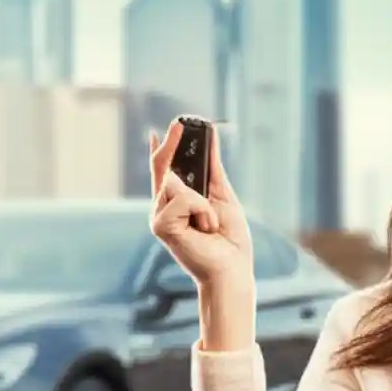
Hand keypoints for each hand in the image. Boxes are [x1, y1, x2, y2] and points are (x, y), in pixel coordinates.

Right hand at [148, 118, 252, 286]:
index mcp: (178, 203)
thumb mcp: (223, 195)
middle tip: (179, 123)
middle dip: (170, 144)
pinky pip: (182, 199)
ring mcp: (159, 217)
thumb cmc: (229, 239)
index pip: (165, 172)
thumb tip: (211, 137)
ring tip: (210, 223)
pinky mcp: (161, 225)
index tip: (160, 131)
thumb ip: (213, 168)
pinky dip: (200, 210)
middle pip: (161, 168)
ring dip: (201, 200)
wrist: (232, 268)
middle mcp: (164, 209)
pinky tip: (204, 228)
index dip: (162, 150)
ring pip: (174, 182)